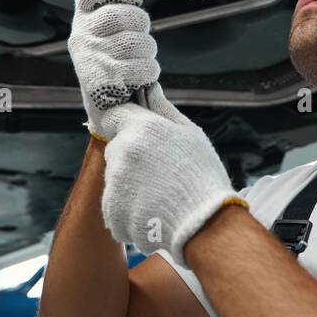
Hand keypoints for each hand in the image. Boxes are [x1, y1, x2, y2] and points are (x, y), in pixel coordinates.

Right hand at [67, 0, 183, 139]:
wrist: (104, 105)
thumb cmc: (111, 61)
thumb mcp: (105, 32)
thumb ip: (114, 7)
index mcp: (81, 20)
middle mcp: (81, 37)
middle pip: (120, 15)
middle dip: (141, 22)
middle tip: (143, 33)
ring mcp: (92, 58)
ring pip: (136, 42)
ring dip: (149, 50)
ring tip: (143, 57)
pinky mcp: (105, 81)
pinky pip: (142, 67)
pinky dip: (150, 70)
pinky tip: (143, 74)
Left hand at [97, 102, 244, 265]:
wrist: (205, 225)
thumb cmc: (202, 177)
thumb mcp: (190, 134)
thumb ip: (164, 110)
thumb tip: (150, 90)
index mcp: (140, 129)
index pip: (115, 116)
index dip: (127, 125)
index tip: (141, 137)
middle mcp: (121, 153)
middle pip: (116, 149)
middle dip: (132, 157)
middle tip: (161, 172)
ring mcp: (113, 184)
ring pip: (115, 179)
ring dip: (130, 185)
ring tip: (161, 195)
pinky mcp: (111, 212)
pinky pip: (114, 206)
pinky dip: (129, 210)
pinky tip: (154, 211)